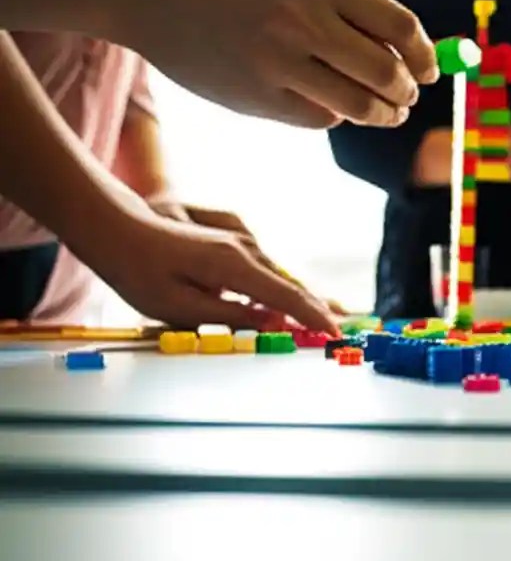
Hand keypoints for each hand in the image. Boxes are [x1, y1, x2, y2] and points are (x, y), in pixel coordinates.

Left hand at [71, 197, 338, 332]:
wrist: (116, 226)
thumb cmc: (139, 270)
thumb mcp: (178, 307)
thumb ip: (228, 316)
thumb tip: (269, 323)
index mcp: (233, 266)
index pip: (285, 296)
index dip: (313, 317)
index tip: (335, 334)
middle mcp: (244, 249)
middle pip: (290, 283)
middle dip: (317, 306)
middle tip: (344, 325)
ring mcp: (239, 239)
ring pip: (278, 273)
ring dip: (299, 295)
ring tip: (325, 314)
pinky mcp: (231, 236)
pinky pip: (262, 265)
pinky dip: (278, 283)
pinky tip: (283, 295)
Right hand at [123, 0, 436, 128]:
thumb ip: (352, 9)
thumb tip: (412, 57)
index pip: (400, 28)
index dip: (424, 56)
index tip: (429, 71)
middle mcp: (303, 21)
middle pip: (386, 72)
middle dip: (406, 92)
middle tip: (407, 98)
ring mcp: (277, 63)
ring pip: (358, 106)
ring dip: (382, 114)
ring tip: (386, 111)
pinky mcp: (256, 99)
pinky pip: (319, 119)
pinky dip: (334, 115)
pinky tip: (327, 104)